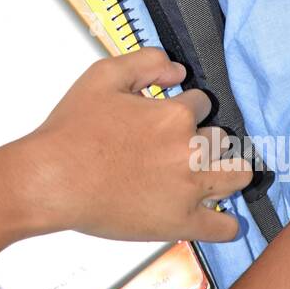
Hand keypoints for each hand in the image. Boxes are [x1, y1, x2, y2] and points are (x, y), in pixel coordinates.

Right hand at [18, 46, 252, 243]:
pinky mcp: (180, 222)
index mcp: (174, 115)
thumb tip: (178, 70)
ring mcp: (188, 189)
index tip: (171, 118)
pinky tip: (219, 218)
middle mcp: (189, 150)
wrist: (52, 179)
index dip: (187, 108)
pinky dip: (227, 223)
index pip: (201, 103)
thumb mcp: (103, 76)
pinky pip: (223, 226)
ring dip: (228, 170)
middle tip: (184, 148)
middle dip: (206, 139)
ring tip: (214, 174)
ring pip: (237, 175)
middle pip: (222, 139)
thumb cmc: (71, 131)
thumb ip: (146, 62)